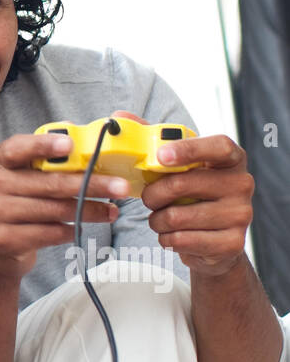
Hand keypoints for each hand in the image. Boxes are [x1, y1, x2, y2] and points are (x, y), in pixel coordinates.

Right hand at [0, 134, 128, 284]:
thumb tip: (98, 147)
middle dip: (91, 184)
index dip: (44, 145)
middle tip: (121, 187)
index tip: (70, 145)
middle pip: (51, 183)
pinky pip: (49, 233)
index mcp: (1, 161)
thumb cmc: (22, 203)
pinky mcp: (4, 239)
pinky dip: (71, 230)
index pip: (19, 148)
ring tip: (112, 211)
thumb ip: (51, 164)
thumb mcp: (27, 178)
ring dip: (89, 210)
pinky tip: (81, 228)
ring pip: (55, 210)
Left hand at [114, 110, 253, 278]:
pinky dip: (167, 240)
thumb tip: (120, 118)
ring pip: (176, 217)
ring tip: (163, 219)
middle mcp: (242, 183)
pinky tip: (174, 236)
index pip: (217, 146)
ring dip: (157, 221)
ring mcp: (240, 214)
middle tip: (149, 199)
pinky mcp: (231, 243)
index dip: (188, 149)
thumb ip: (152, 141)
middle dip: (153, 195)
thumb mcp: (177, 169)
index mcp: (230, 159)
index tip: (160, 155)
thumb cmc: (191, 198)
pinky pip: (181, 240)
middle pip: (182, 184)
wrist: (212, 242)